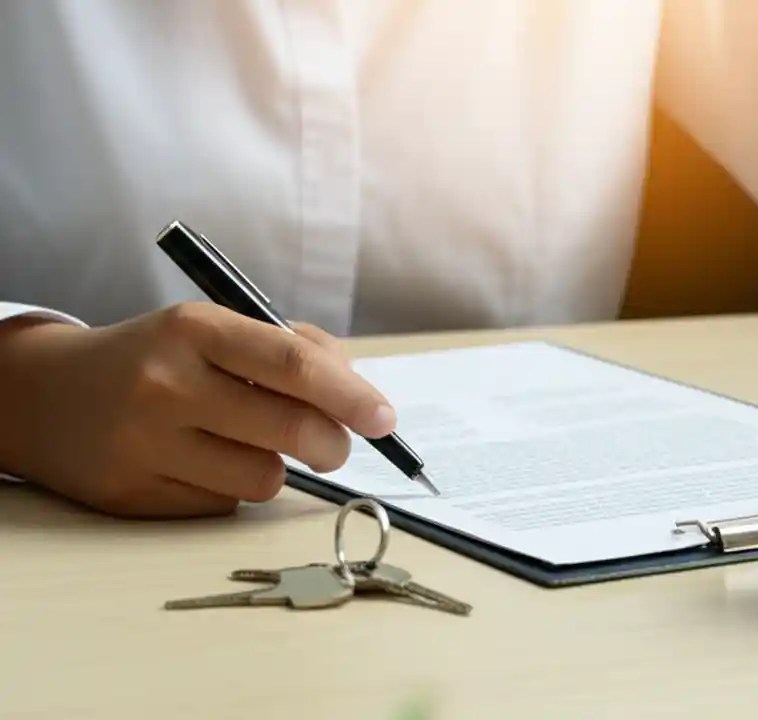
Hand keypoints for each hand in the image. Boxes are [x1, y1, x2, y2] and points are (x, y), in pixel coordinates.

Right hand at [0, 303, 395, 517]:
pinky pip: (222, 506)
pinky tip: (201, 463)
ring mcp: (145, 444)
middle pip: (291, 430)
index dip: (351, 395)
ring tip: (247, 445)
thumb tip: (359, 398)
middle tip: (335, 446)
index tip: (384, 419)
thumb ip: (289, 351)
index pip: (294, 365)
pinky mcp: (132, 495)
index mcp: (194, 329)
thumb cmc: (159, 357)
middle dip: (333, 445)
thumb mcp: (212, 329)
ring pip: (263, 480)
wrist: (47, 394)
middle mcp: (166, 384)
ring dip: (274, 469)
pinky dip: (230, 490)